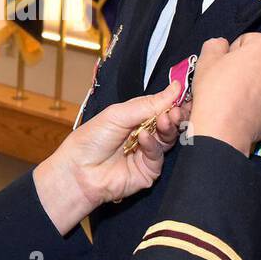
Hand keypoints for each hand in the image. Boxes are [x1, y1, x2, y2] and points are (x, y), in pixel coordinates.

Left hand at [33, 82, 185, 234]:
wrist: (77, 171)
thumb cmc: (90, 140)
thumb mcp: (118, 114)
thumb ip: (148, 104)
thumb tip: (175, 88)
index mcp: (136, 117)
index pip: (161, 106)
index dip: (172, 101)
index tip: (183, 94)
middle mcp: (144, 134)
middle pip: (169, 122)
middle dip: (175, 114)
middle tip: (177, 109)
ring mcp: (147, 153)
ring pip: (168, 139)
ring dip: (168, 127)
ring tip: (165, 118)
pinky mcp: (149, 171)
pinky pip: (158, 156)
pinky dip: (153, 145)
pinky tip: (144, 137)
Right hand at [189, 34, 260, 153]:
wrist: (224, 130)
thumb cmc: (215, 90)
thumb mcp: (207, 58)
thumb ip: (216, 44)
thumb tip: (222, 46)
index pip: (248, 41)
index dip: (233, 53)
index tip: (224, 66)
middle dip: (249, 67)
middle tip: (231, 81)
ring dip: (257, 85)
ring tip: (238, 97)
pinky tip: (246, 110)